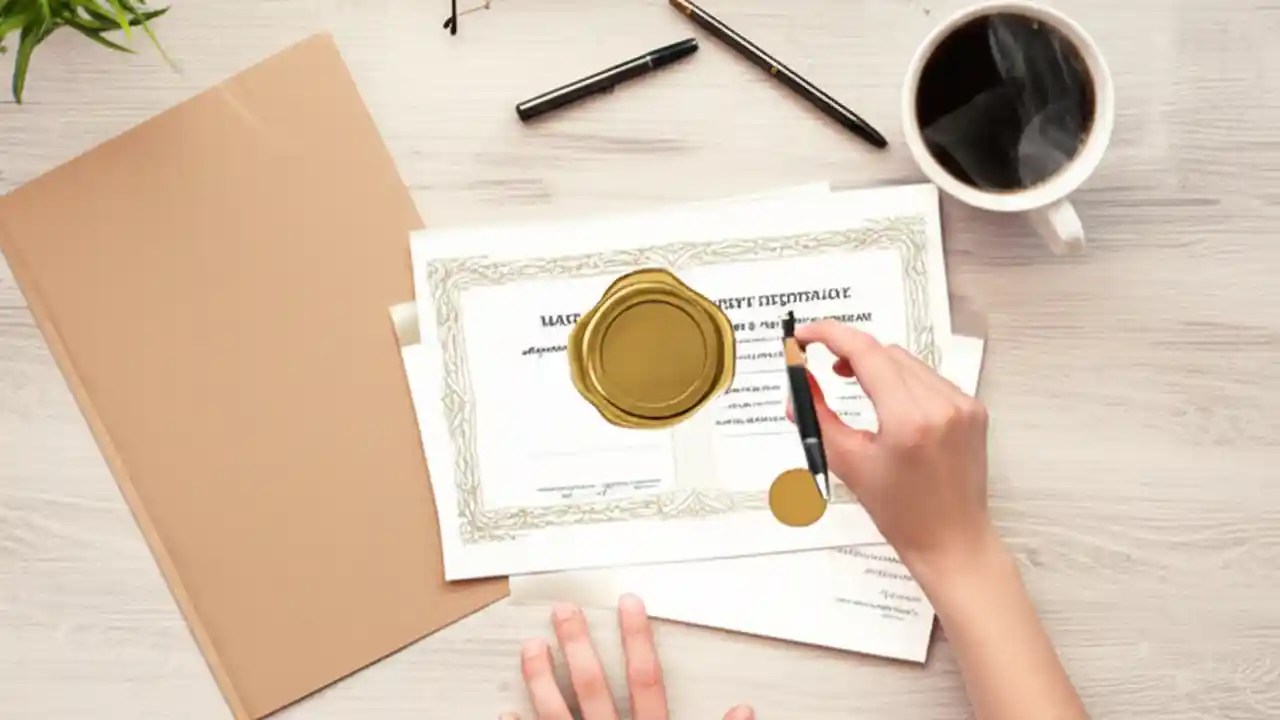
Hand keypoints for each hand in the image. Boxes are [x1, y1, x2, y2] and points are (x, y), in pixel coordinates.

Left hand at [505, 594, 753, 719]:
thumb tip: (746, 710)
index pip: (646, 680)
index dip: (638, 639)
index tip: (629, 603)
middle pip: (594, 688)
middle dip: (579, 645)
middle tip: (563, 611)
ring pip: (557, 714)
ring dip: (541, 679)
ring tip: (529, 647)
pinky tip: (506, 711)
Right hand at [794, 320, 992, 583]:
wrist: (951, 539)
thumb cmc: (900, 512)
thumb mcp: (848, 462)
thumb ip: (818, 416)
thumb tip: (798, 382)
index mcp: (908, 419)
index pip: (866, 353)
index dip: (830, 335)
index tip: (806, 333)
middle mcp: (941, 404)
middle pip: (886, 352)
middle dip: (851, 352)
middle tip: (823, 366)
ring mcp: (963, 404)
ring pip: (908, 362)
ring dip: (877, 366)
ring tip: (854, 384)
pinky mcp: (973, 409)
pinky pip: (930, 378)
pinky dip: (903, 381)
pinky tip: (889, 402)